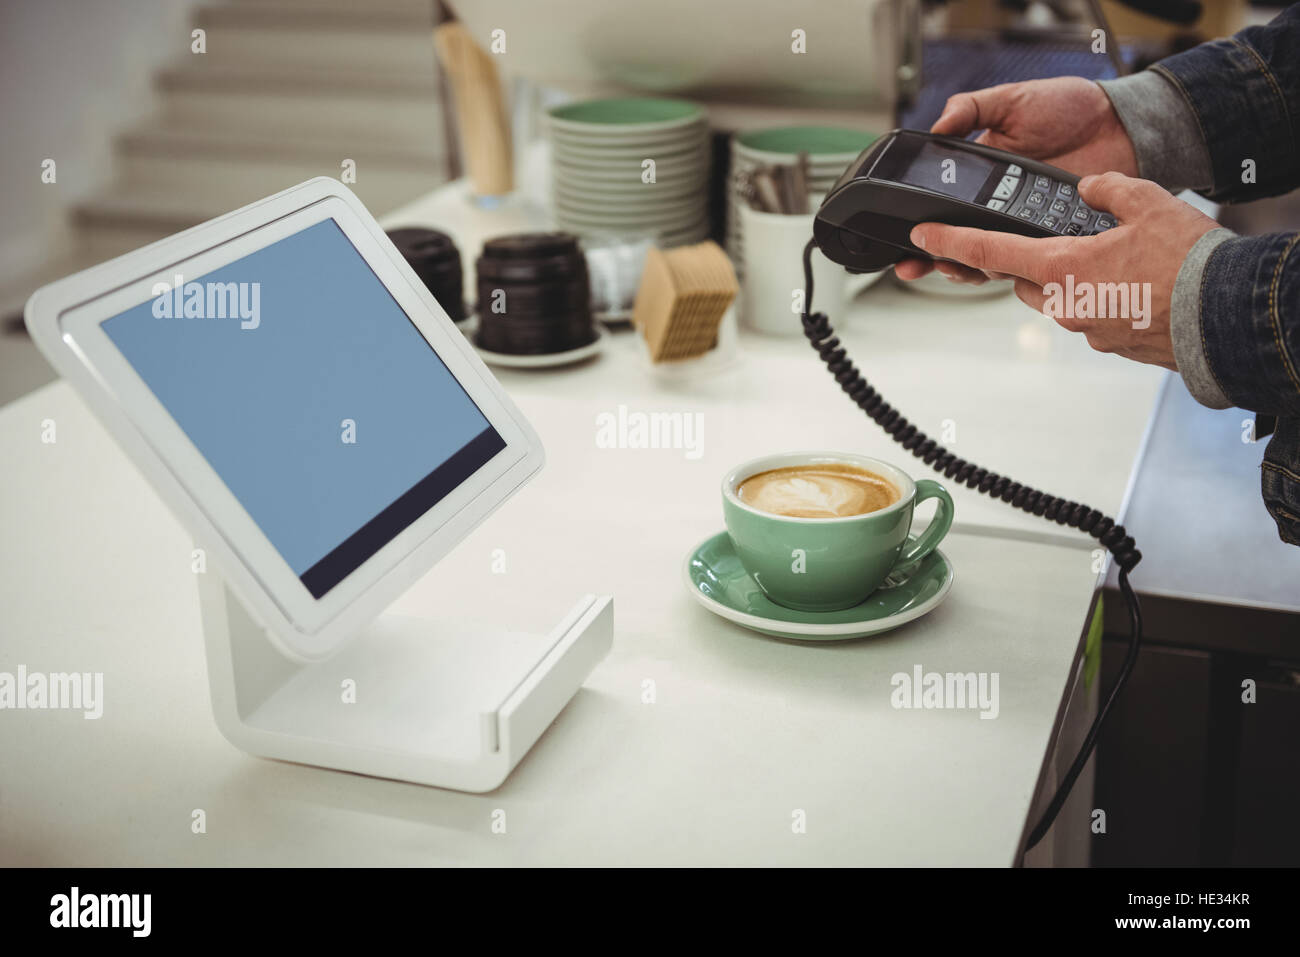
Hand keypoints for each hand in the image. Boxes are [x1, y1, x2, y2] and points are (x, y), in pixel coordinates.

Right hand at [896, 77, 1138, 283]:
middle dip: (935, 259)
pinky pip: (1031, 263)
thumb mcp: (1011, 100)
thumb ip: (971, 110)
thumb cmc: (1069, 107)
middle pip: (960, 244)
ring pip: (989, 260)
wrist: (1119, 124)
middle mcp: (999, 206)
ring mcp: (1026, 224)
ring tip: (955, 267)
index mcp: (982, 177)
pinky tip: (1000, 269)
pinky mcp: (1054, 237)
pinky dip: (1013, 270)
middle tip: (917, 265)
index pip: (944, 209)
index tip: (907, 239)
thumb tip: (937, 127)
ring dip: (968, 269)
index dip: (925, 229)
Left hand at [907, 172, 1218, 369]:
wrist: (1224, 315)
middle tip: (1076, 240)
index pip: (988, 253)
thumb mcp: (1147, 202)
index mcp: (1059, 267)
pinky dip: (1106, 299)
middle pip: (1028, 279)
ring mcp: (1085, 329)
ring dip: (1078, 279)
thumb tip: (1089, 187)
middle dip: (1039, 259)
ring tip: (1123, 262)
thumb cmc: (1186, 263)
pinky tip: (1137, 287)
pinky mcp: (1110, 344)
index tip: (923, 237)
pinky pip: (1093, 315)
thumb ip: (1108, 189)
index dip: (950, 243)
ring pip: (1061, 298)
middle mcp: (1062, 304)